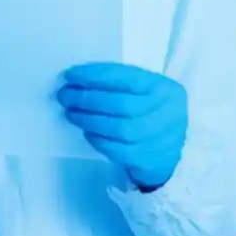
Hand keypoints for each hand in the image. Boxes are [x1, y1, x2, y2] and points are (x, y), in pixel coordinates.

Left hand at [58, 63, 187, 190]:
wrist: (170, 149)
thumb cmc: (149, 112)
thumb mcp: (145, 91)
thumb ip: (119, 83)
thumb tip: (77, 79)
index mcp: (165, 89)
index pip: (128, 77)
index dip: (96, 75)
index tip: (70, 75)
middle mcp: (169, 113)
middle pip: (122, 104)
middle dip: (87, 99)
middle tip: (65, 96)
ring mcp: (162, 139)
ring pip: (120, 129)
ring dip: (89, 119)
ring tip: (71, 113)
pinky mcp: (150, 160)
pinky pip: (119, 151)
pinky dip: (98, 140)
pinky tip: (87, 132)